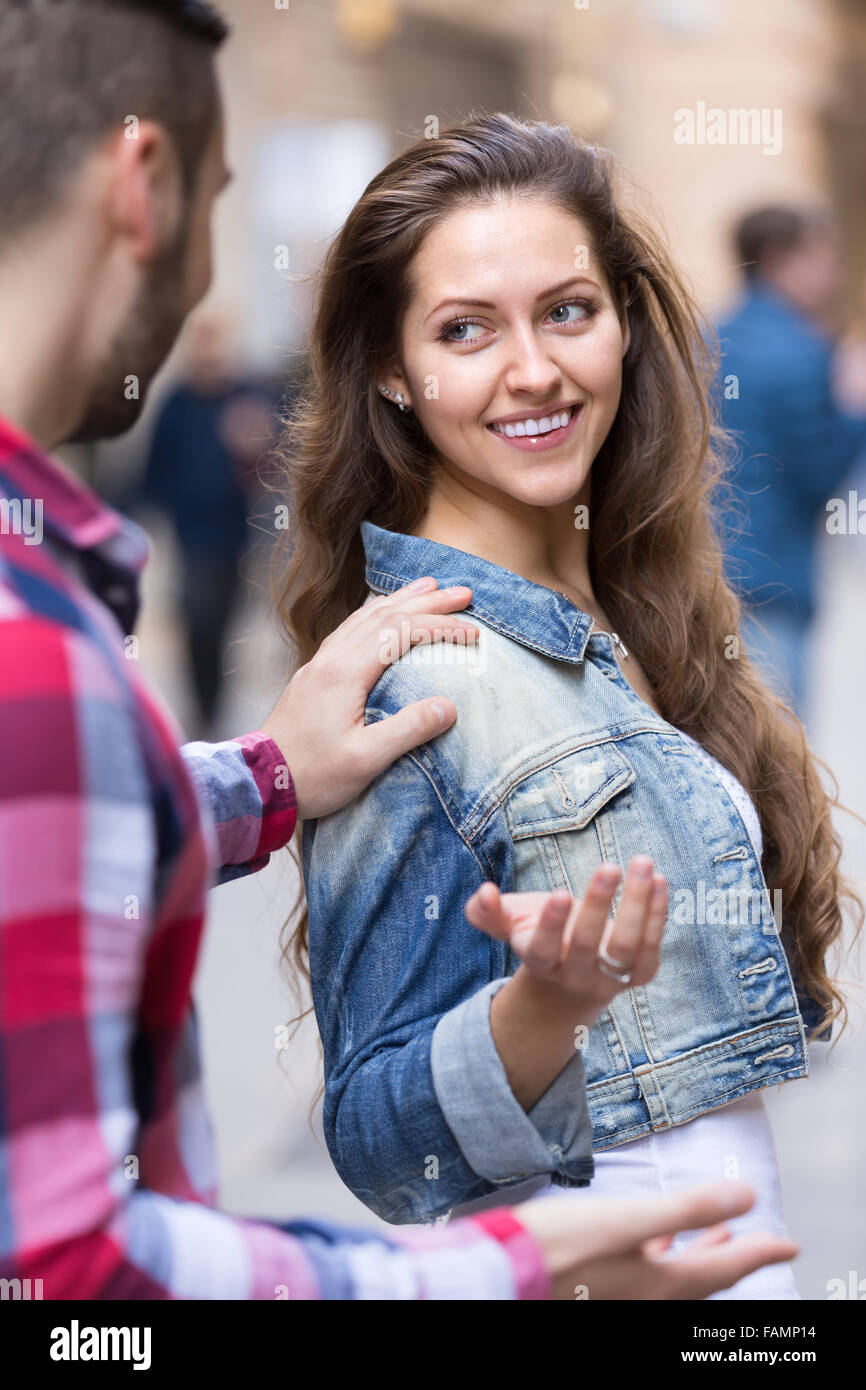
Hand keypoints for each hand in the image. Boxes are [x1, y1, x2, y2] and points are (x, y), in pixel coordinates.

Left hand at [262, 577, 478, 817]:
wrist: (257, 784)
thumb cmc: (312, 776)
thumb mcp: (365, 760)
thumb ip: (408, 730)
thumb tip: (448, 706)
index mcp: (345, 673)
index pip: (400, 633)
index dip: (440, 627)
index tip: (473, 632)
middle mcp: (330, 659)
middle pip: (384, 614)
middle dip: (427, 601)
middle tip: (464, 593)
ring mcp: (318, 664)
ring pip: (364, 617)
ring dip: (400, 599)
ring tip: (428, 587)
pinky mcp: (312, 676)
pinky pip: (349, 629)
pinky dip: (374, 613)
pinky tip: (380, 614)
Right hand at [465, 856, 666, 1015]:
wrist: (572, 983)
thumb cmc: (539, 939)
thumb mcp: (510, 925)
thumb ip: (487, 912)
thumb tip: (483, 892)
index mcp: (541, 961)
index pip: (545, 948)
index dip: (552, 924)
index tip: (560, 892)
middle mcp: (575, 974)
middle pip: (588, 945)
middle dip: (598, 905)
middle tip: (609, 866)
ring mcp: (609, 978)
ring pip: (626, 947)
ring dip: (638, 905)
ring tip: (642, 864)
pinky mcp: (639, 975)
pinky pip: (651, 948)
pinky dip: (657, 914)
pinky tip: (659, 880)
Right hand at [513, 1180, 798, 1299]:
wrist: (508, 1272)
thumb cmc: (564, 1247)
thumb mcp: (632, 1220)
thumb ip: (689, 1207)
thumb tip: (747, 1196)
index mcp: (666, 1283)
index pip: (728, 1266)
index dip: (762, 1252)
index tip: (788, 1243)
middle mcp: (652, 1297)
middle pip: (708, 1277)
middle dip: (736, 1256)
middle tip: (762, 1243)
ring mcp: (627, 1295)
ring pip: (681, 1277)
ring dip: (703, 1254)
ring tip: (718, 1236)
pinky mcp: (604, 1287)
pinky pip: (653, 1275)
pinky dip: (669, 1257)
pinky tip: (656, 1241)